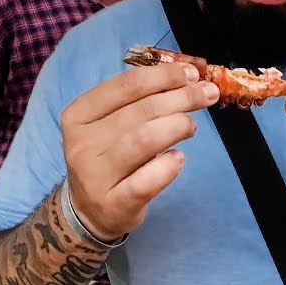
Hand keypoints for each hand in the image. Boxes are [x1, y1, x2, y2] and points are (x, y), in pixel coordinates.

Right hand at [61, 62, 218, 240]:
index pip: (125, 85)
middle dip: (181, 97)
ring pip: (143, 140)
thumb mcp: (108, 125)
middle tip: (207, 94)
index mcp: (78, 115)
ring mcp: (96, 175)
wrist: (88, 211)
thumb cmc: (106, 158)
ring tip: (191, 126)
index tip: (191, 73)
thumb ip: (138, 101)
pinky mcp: (114, 203)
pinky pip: (147, 181)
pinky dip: (169, 166)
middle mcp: (81, 143)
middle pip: (140, 110)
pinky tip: (178, 158)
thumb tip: (187, 78)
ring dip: (177, 126)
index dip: (163, 75)